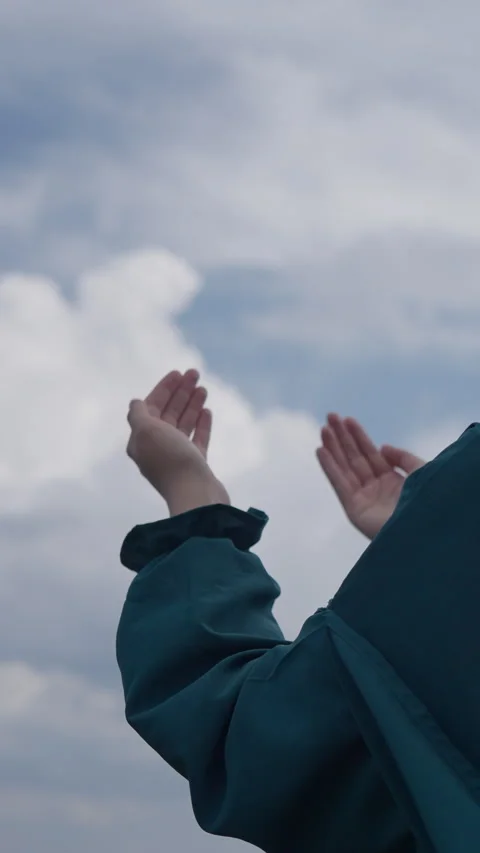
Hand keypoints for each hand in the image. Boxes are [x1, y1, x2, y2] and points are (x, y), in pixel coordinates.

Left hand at [127, 368, 229, 513]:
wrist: (196, 495)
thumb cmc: (170, 461)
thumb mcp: (146, 431)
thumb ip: (139, 415)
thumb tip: (136, 403)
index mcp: (141, 440)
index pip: (150, 407)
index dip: (163, 389)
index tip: (178, 373)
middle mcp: (157, 447)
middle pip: (168, 413)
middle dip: (180, 392)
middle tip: (194, 373)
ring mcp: (177, 456)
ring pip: (183, 424)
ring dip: (192, 404)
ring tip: (203, 388)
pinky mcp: (195, 465)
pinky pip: (197, 439)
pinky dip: (201, 423)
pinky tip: (206, 410)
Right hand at [316, 414, 424, 539]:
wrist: (423, 529)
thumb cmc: (427, 503)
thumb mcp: (421, 472)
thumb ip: (403, 458)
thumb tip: (382, 447)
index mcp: (392, 481)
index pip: (370, 454)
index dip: (359, 436)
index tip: (347, 419)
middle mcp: (376, 489)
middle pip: (354, 458)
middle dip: (342, 437)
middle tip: (330, 416)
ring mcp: (364, 500)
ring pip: (344, 468)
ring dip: (332, 448)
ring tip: (323, 429)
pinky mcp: (354, 510)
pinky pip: (339, 484)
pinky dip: (329, 467)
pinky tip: (321, 450)